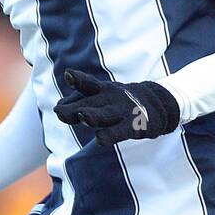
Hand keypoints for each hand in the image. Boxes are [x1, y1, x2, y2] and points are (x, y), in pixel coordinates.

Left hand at [54, 69, 180, 145]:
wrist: (157, 104)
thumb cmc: (119, 102)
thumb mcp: (101, 96)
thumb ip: (79, 102)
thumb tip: (58, 107)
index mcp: (101, 90)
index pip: (87, 84)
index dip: (78, 79)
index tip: (68, 75)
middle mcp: (110, 99)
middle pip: (89, 104)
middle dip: (74, 108)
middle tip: (58, 111)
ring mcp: (122, 112)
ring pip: (104, 115)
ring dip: (93, 116)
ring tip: (83, 116)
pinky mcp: (133, 126)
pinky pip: (119, 132)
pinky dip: (110, 135)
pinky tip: (100, 140)